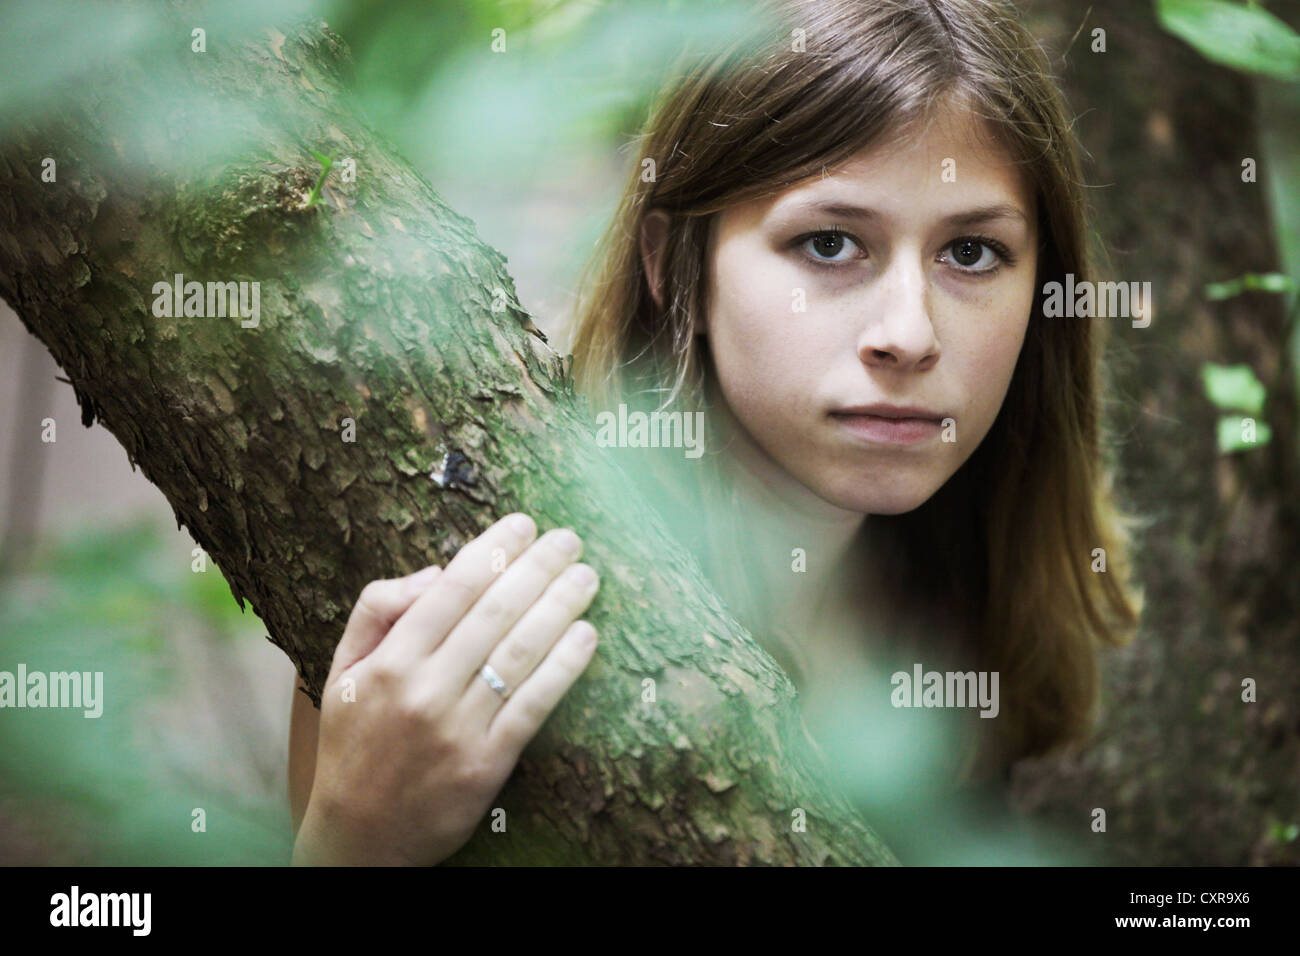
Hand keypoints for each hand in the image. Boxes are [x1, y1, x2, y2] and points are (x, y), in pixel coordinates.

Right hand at [292, 513, 600, 865]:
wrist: (359, 836)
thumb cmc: (354, 742)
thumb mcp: (342, 668)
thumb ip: (378, 610)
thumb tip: (437, 573)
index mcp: (389, 661)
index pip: (451, 590)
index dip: (492, 550)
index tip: (523, 523)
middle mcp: (424, 690)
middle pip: (494, 613)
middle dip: (537, 568)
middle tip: (569, 540)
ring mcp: (459, 728)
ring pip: (519, 653)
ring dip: (560, 607)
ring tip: (586, 576)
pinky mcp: (487, 764)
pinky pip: (534, 704)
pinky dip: (564, 666)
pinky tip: (586, 634)